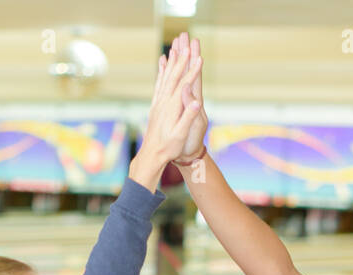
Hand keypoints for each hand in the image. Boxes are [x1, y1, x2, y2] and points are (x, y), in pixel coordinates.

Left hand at [139, 34, 202, 166]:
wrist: (151, 155)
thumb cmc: (169, 148)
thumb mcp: (180, 134)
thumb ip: (188, 116)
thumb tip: (197, 101)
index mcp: (172, 107)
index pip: (184, 85)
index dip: (193, 71)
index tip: (200, 58)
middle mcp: (163, 101)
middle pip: (173, 75)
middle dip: (181, 59)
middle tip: (187, 42)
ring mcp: (158, 102)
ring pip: (165, 76)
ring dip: (172, 60)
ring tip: (176, 45)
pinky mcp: (155, 104)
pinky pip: (159, 82)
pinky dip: (162, 70)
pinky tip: (162, 62)